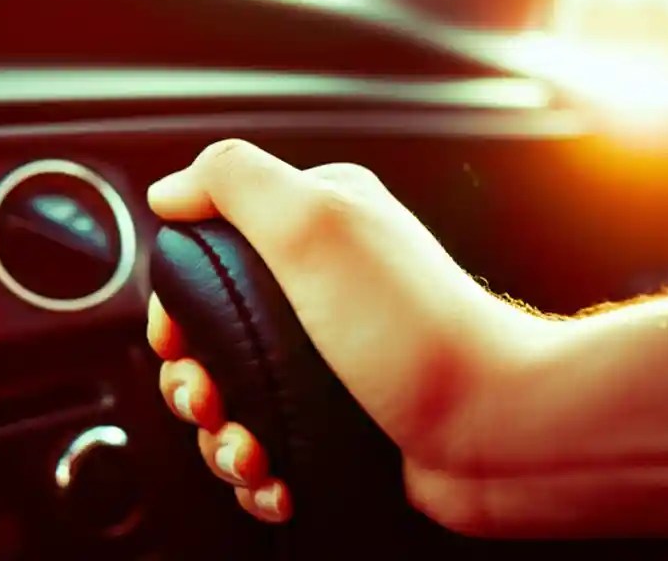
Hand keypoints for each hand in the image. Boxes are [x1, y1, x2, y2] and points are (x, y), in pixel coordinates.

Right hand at [145, 140, 549, 529]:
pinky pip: (269, 452)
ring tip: (253, 457)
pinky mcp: (339, 424)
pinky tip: (276, 484)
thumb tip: (169, 190)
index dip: (176, 305)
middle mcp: (321, 290)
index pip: (206, 255)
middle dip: (193, 383)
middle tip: (213, 405)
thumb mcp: (315, 224)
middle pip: (208, 340)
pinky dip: (259, 476)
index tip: (180, 340)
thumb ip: (234, 183)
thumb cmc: (414, 331)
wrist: (498, 430)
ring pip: (232, 404)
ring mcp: (330, 362)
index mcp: (314, 228)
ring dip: (223, 442)